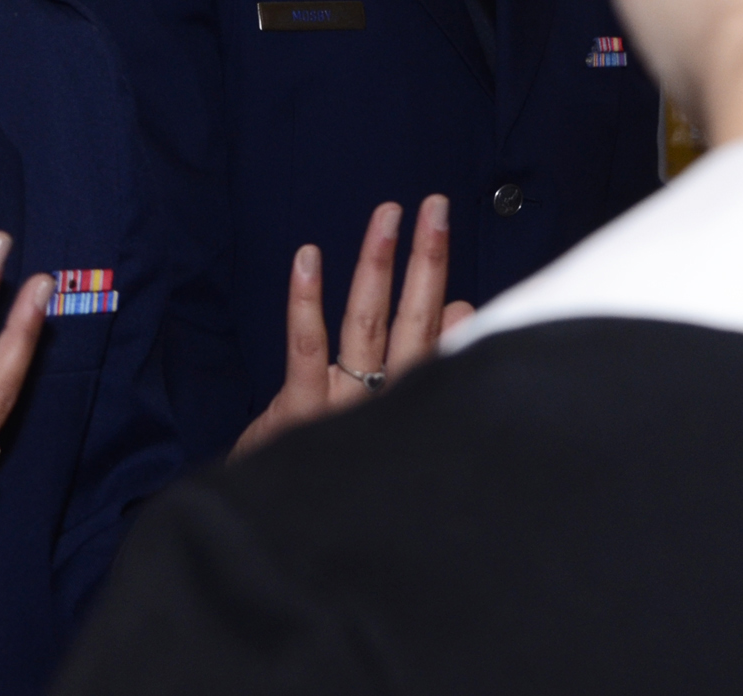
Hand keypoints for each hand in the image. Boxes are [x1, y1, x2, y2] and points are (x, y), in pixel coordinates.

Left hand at [230, 195, 474, 459]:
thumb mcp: (377, 420)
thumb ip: (417, 365)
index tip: (466, 294)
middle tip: (438, 208)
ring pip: (367, 326)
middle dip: (428, 263)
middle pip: (413, 326)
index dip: (454, 319)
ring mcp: (340, 406)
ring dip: (380, 265)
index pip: (435, 352)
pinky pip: (307, 347)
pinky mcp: (300, 410)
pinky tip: (308, 257)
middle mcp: (380, 406)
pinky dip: (307, 300)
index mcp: (400, 407)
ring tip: (391, 215)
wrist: (276, 532)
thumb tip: (460, 310)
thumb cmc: (329, 471)